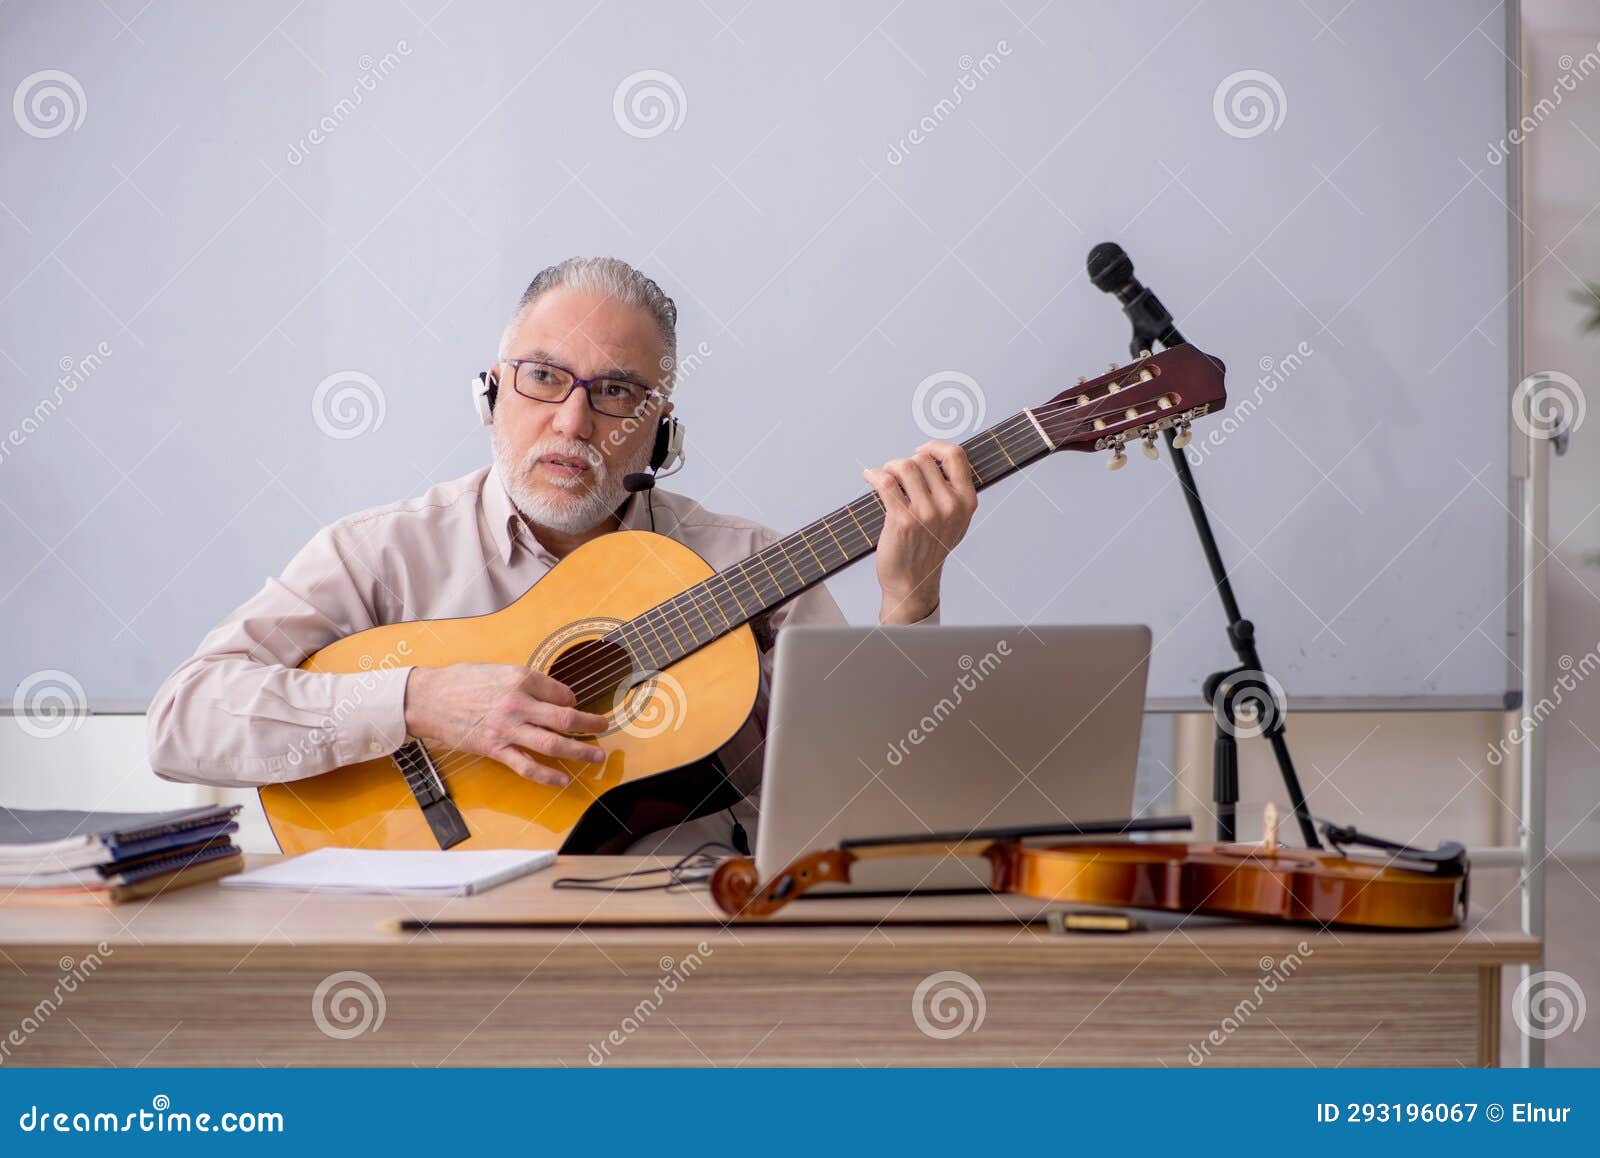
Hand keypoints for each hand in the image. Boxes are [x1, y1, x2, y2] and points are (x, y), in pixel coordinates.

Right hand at [402, 663, 608, 787]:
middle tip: (604, 728)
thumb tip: (554, 694)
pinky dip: (548, 776)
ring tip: (596, 757)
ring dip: (580, 752)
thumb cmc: (461, 681)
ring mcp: (507, 729)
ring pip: (553, 744)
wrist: (427, 699)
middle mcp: (517, 703)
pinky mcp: (495, 749)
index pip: (561, 693)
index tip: (575, 707)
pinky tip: (562, 780)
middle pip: (565, 719)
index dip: (573, 701)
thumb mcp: (498, 670)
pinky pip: (527, 766)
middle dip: (590, 725)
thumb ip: (526, 682)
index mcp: (520, 678)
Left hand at [862, 440, 976, 623]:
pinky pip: (885, 482)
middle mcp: (950, 506)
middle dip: (905, 463)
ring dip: (890, 467)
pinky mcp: (902, 519)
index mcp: (966, 502)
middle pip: (923, 460)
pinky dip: (873, 475)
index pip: (957, 456)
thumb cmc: (930, 548)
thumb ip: (953, 492)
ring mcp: (927, 513)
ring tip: (884, 476)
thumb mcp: (955, 521)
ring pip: (904, 466)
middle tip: (896, 475)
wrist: (913, 581)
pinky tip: (869, 477)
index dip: (935, 447)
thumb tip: (937, 458)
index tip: (921, 450)